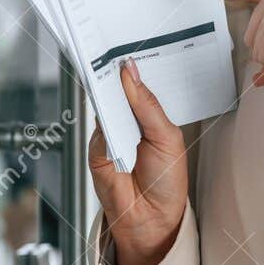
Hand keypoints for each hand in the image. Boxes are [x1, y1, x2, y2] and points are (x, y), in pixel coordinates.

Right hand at [88, 58, 188, 264]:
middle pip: (116, 92)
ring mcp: (110, 136)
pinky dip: (102, 120)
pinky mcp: (96, 152)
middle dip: (114, 73)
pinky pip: (97, 130)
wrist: (153, 218)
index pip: (137, 86)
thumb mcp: (166, 136)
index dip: (132, 68)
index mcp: (149, 116)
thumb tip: (131, 73)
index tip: (127, 46)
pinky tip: (107, 109)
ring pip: (103, 106)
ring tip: (108, 69)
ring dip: (105, 90)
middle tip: (113, 50)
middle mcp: (128, 123)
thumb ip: (148, 105)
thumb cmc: (167, 180)